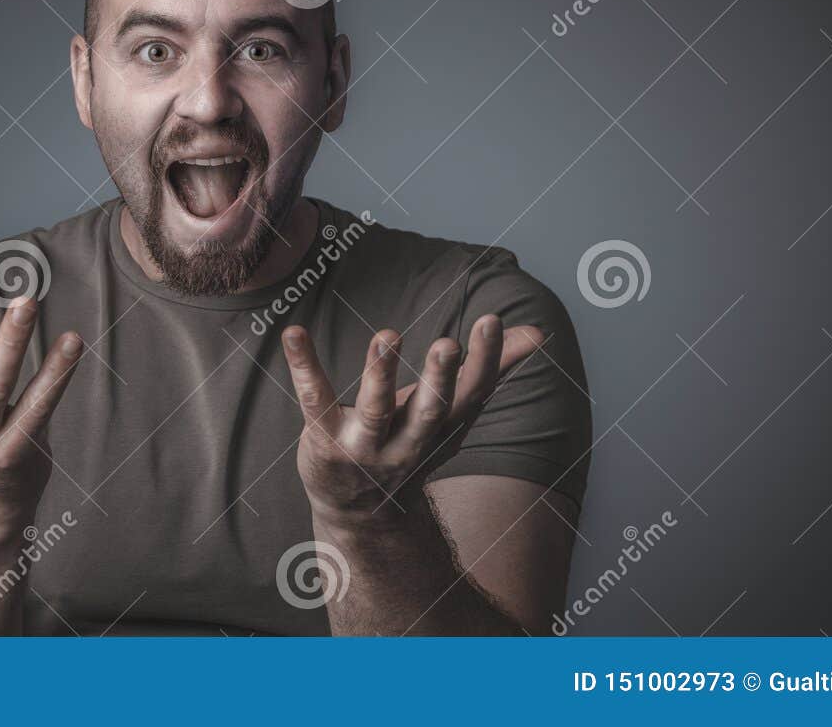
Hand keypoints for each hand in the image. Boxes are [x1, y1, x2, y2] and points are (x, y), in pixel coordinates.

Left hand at [279, 315, 542, 521]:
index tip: (490, 320)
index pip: (471, 394)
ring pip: (375, 409)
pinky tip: (292, 332)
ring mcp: (367, 445)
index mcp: (443, 427)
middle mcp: (410, 441)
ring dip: (379, 373)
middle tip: (448, 343)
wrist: (359, 511)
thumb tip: (538, 332)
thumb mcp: (450, 409)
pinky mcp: (326, 440)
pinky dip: (304, 365)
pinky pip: (315, 400)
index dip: (484, 360)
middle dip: (439, 379)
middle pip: (429, 411)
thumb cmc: (409, 439)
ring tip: (387, 335)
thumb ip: (491, 368)